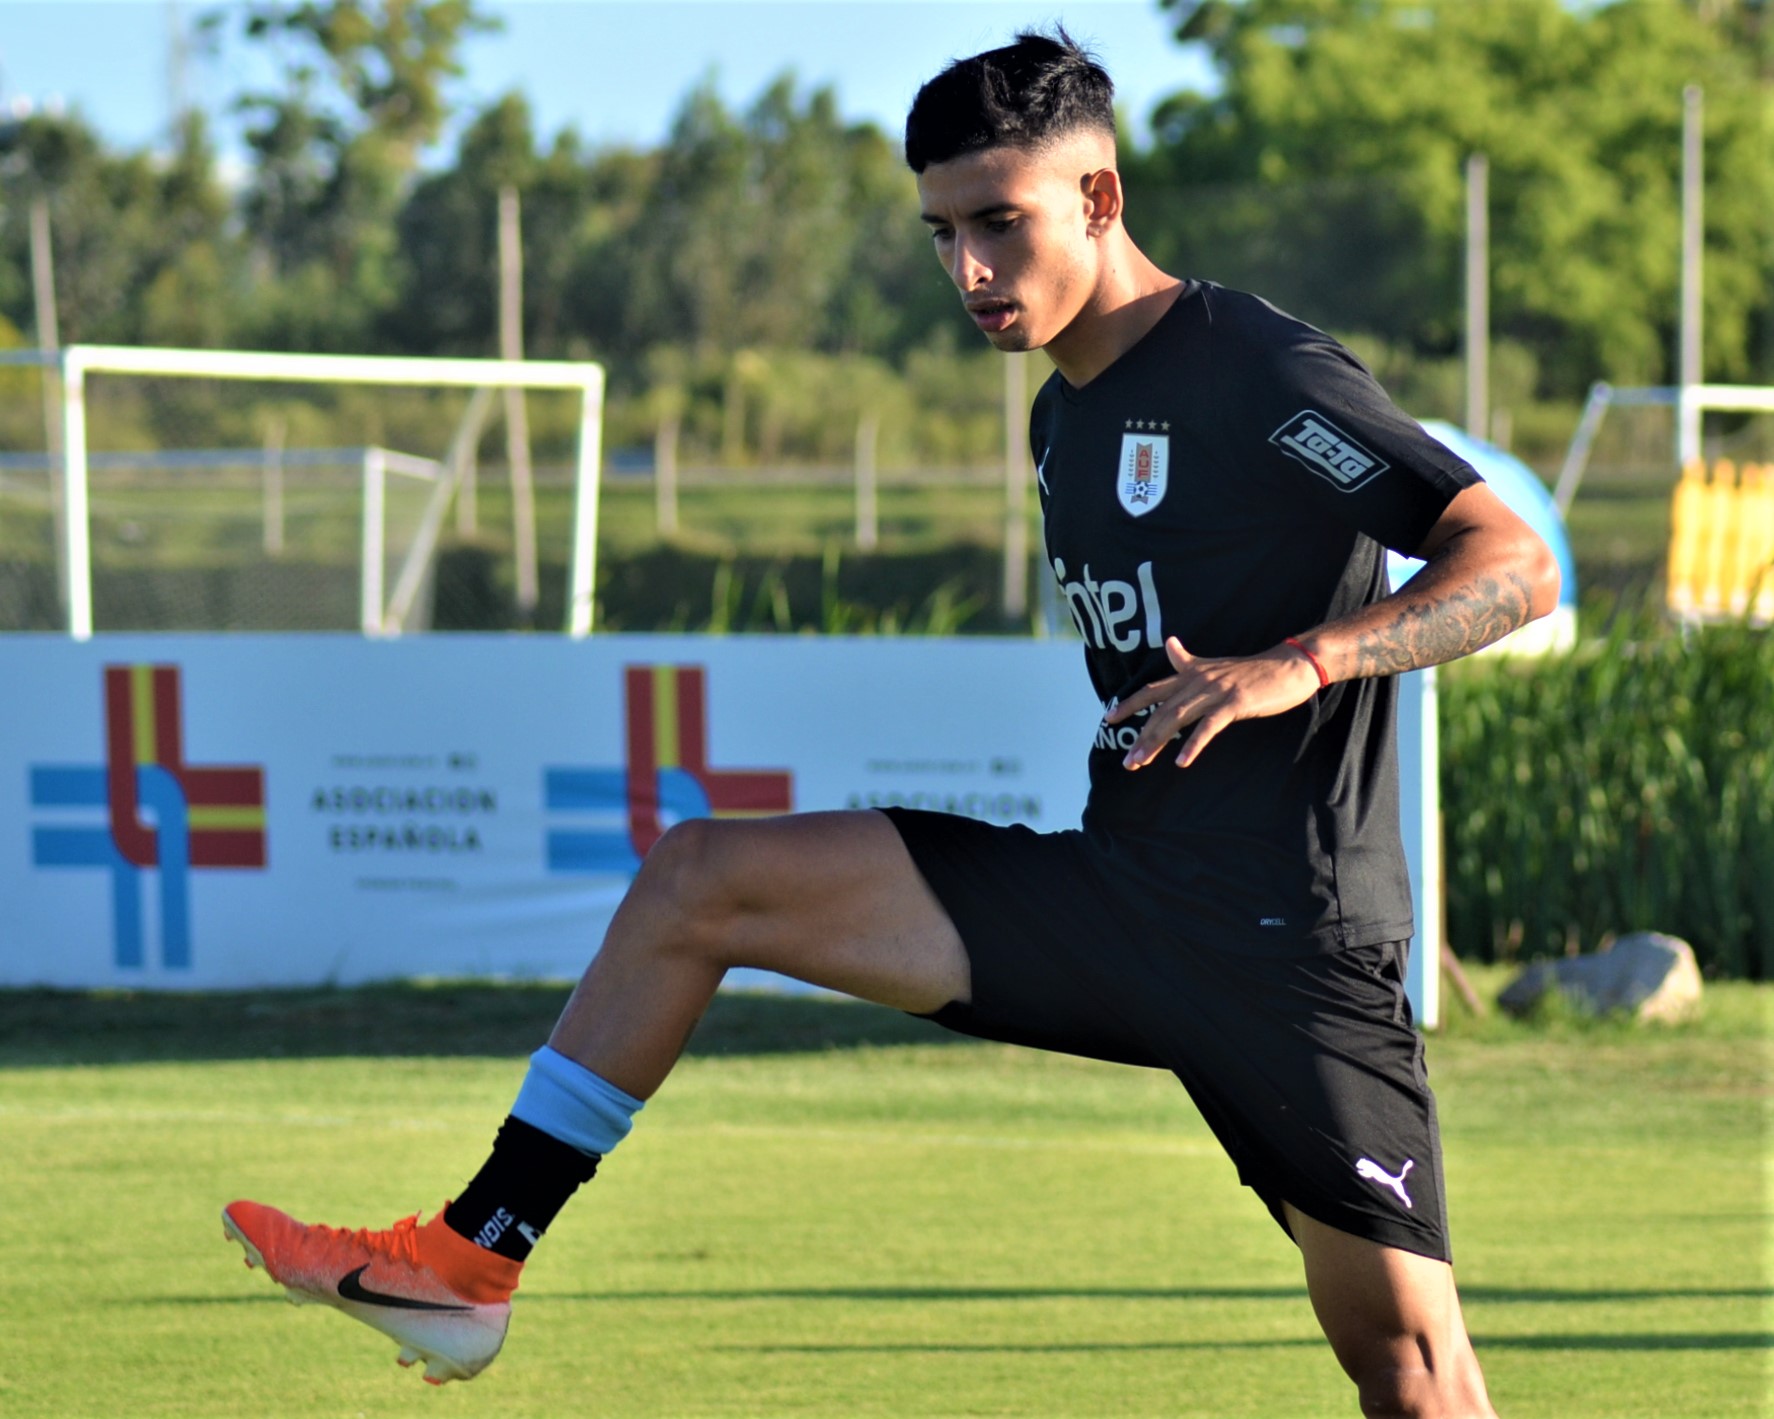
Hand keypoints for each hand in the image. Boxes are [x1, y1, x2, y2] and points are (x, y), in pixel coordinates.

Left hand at [1104, 636, 1322, 769]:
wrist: (1288, 665)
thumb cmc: (1253, 671)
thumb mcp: (1216, 665)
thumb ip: (1189, 661)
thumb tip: (1170, 644)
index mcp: (1192, 674)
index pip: (1153, 689)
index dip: (1130, 703)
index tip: (1109, 719)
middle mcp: (1198, 681)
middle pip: (1161, 710)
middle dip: (1141, 736)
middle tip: (1127, 761)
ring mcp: (1215, 691)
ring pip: (1177, 718)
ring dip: (1156, 742)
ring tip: (1141, 762)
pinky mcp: (1234, 702)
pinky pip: (1209, 726)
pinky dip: (1193, 744)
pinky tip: (1182, 761)